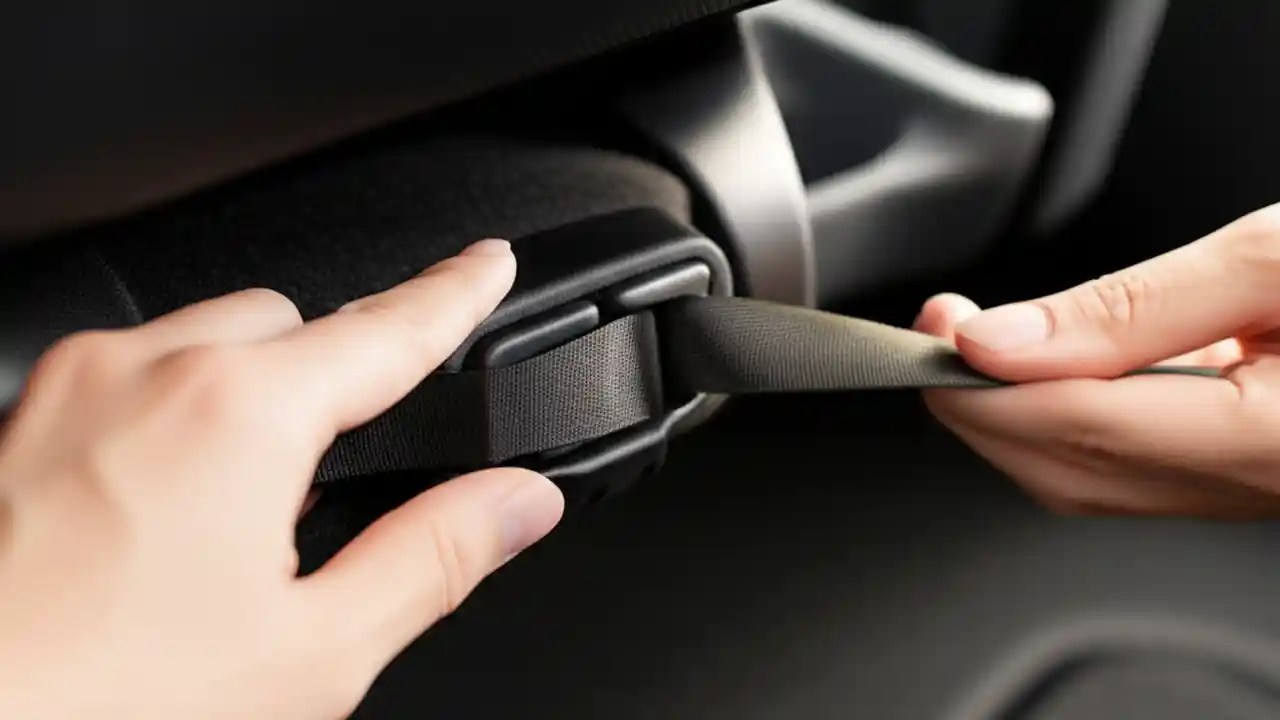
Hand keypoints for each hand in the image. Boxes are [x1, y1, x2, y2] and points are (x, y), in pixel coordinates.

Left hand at [0, 240, 563, 718]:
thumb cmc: (97, 710)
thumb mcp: (313, 651)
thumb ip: (436, 556)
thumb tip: (517, 501)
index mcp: (237, 416)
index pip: (385, 329)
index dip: (454, 293)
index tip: (488, 264)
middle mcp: (144, 374)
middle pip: (289, 327)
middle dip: (331, 383)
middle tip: (336, 488)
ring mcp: (68, 392)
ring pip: (203, 345)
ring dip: (247, 399)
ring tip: (241, 519)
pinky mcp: (15, 422)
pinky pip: (128, 378)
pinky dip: (172, 419)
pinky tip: (163, 519)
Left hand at [915, 204, 1279, 517]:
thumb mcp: (1267, 259)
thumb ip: (1129, 307)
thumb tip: (1000, 340)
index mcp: (1267, 443)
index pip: (1075, 429)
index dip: (983, 384)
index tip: (935, 330)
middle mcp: (1256, 488)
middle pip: (1067, 472)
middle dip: (981, 405)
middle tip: (942, 327)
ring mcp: (1250, 491)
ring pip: (1090, 480)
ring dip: (1018, 416)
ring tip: (985, 340)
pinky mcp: (1247, 475)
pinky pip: (1133, 469)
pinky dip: (1073, 422)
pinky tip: (1064, 367)